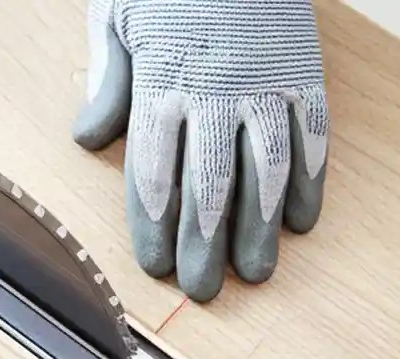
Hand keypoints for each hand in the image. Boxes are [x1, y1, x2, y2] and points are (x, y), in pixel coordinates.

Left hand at [74, 0, 330, 300]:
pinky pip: (310, 136)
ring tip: (257, 272)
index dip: (155, 225)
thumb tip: (89, 140)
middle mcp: (215, 90)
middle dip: (205, 244)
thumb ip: (107, 81)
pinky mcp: (303, 73)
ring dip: (260, 226)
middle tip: (204, 290)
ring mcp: (264, 84)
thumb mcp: (115, 15)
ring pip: (264, 169)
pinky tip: (301, 221)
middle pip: (209, 184)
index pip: (154, 170)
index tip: (156, 265)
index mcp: (162, 81)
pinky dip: (309, 180)